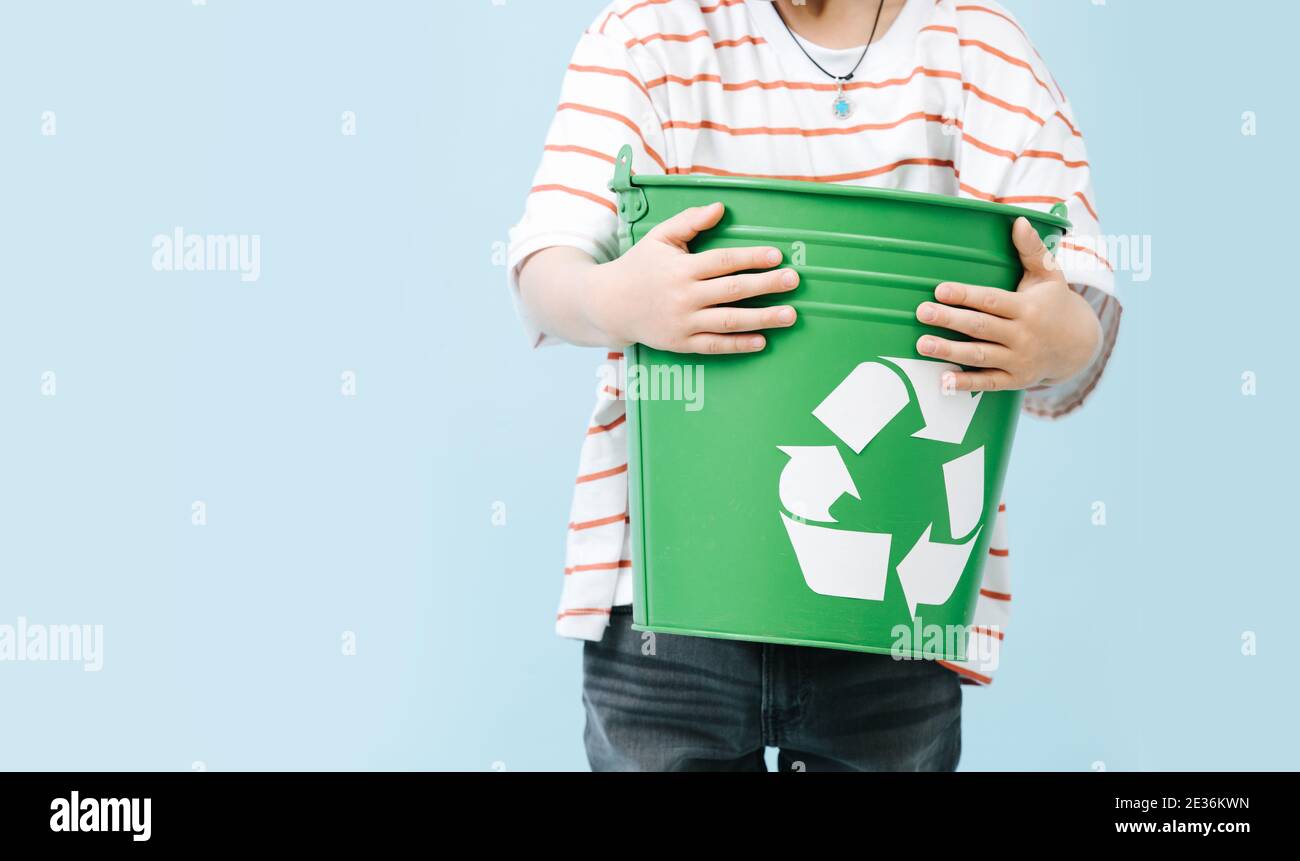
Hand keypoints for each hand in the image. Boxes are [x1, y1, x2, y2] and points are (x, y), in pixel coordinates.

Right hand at [584, 202, 798, 352]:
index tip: (776, 256)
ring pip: (730, 321)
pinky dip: (739, 344)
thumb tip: (721, 207)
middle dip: (767, 285)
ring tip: (790, 314)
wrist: (608, 304)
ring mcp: (683, 322)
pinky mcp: (681, 343)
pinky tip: (762, 341)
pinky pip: (715, 345)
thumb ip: (690, 221)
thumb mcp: (660, 237)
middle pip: (733, 290)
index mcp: (682, 268)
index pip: (724, 261)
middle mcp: (684, 296)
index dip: (752, 258)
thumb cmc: (639, 266)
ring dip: (763, 318)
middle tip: (793, 281)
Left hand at [913, 217, 1101, 391]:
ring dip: (950, 351)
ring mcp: (1019, 360)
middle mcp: (1023, 335)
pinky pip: (988, 382)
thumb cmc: (1054, 303)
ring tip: (923, 344)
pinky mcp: (1015, 380)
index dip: (966, 295)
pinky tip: (942, 380)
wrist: (1079, 345)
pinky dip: (965, 383)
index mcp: (1027, 308)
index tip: (940, 290)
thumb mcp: (1048, 275)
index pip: (992, 300)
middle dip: (950, 320)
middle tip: (922, 313)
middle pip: (981, 327)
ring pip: (980, 355)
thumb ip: (1030, 250)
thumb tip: (1018, 220)